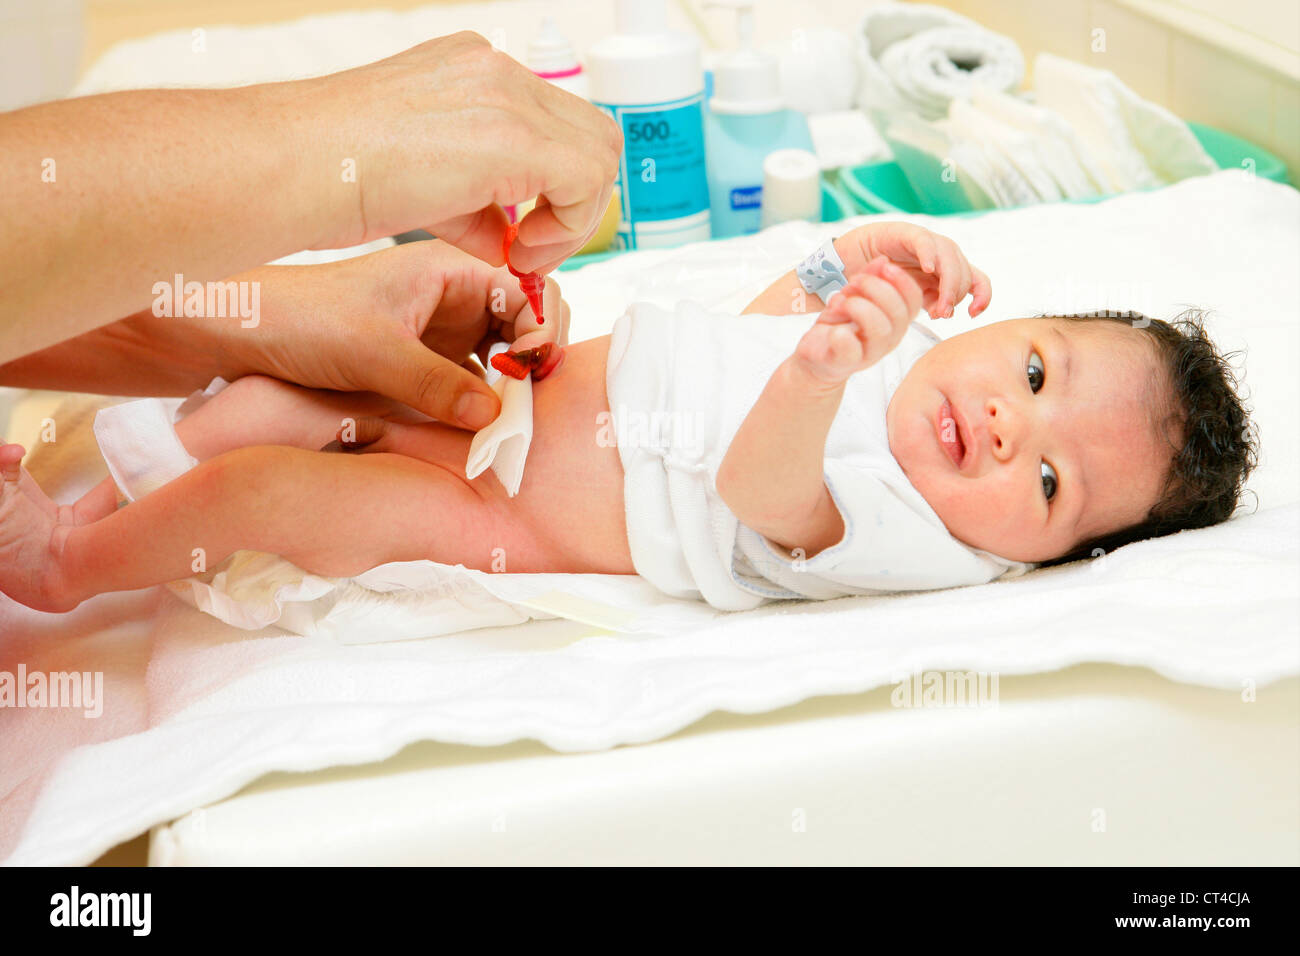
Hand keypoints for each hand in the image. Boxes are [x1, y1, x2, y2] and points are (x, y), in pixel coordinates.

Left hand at [240, 240, 568, 428]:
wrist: (236, 335)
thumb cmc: (297, 320)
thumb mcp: (372, 353)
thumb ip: (436, 385)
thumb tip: (495, 415)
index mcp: (450, 271)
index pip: (529, 292)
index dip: (542, 330)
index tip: (533, 373)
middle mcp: (453, 297)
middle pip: (524, 326)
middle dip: (534, 362)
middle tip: (527, 402)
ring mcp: (441, 331)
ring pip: (501, 359)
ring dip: (510, 389)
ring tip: (506, 422)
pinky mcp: (424, 363)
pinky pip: (472, 383)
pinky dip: (482, 405)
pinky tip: (478, 429)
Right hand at [308, 32, 621, 272]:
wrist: (289, 166)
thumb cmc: (327, 177)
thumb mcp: (418, 183)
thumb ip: (474, 204)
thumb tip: (505, 238)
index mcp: (470, 70)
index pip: (552, 124)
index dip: (555, 188)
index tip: (522, 236)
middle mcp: (493, 70)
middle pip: (588, 133)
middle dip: (575, 202)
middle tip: (531, 250)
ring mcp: (504, 94)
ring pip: (598, 152)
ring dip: (574, 216)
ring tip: (522, 254)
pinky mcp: (512, 134)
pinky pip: (586, 178)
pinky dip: (567, 226)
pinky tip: (519, 252)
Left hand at [794, 256, 923, 385]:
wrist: (814, 355)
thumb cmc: (838, 325)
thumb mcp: (853, 296)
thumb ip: (869, 278)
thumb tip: (883, 260)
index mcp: (894, 320)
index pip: (913, 301)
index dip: (903, 281)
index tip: (886, 266)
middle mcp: (888, 339)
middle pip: (900, 315)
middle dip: (879, 290)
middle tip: (856, 280)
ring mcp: (869, 353)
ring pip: (879, 330)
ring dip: (860, 307)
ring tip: (840, 302)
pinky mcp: (845, 363)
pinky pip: (850, 349)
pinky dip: (841, 335)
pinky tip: (832, 328)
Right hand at [836, 222, 990, 318]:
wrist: (861, 260)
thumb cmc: (890, 280)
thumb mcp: (916, 298)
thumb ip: (933, 304)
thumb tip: (945, 313)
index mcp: (952, 272)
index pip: (979, 283)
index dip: (983, 298)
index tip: (972, 315)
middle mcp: (947, 257)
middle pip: (965, 278)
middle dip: (954, 299)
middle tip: (939, 315)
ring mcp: (932, 245)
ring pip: (952, 263)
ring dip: (948, 288)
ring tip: (935, 309)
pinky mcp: (912, 235)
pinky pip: (926, 243)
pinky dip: (930, 255)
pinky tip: (927, 268)